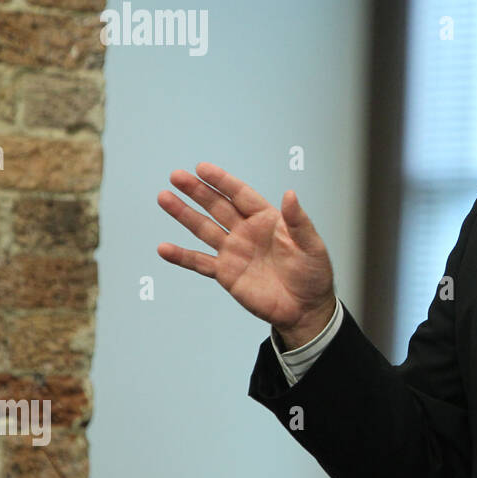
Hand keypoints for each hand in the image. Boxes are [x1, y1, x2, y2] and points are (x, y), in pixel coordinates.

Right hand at [156, 162, 335, 347]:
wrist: (306, 309)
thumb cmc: (313, 274)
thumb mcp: (311, 245)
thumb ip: (298, 222)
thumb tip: (290, 193)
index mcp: (267, 219)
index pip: (240, 195)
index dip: (222, 181)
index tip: (202, 168)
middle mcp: (247, 231)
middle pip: (217, 206)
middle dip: (197, 191)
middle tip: (176, 176)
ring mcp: (234, 252)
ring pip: (204, 228)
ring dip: (184, 214)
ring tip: (164, 197)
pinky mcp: (226, 273)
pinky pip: (200, 263)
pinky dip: (182, 256)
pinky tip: (164, 248)